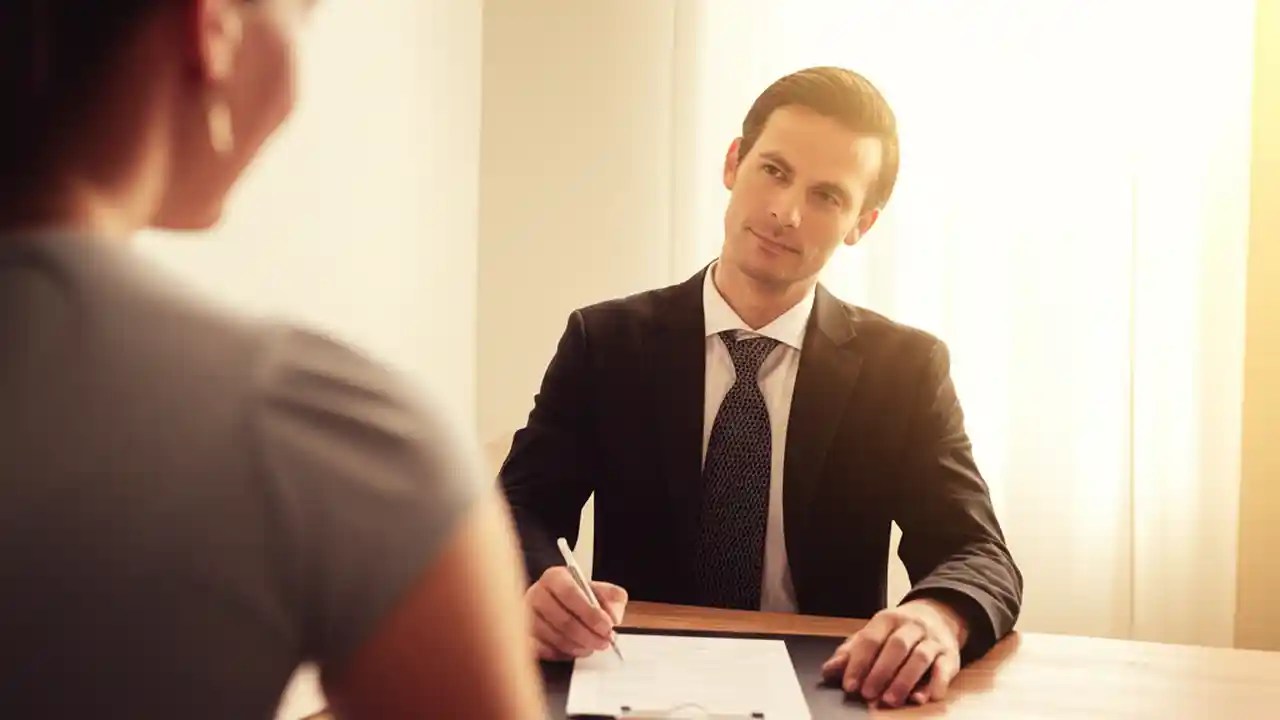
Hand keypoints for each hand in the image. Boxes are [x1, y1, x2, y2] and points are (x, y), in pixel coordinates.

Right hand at [525, 566, 627, 660]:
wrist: (555, 603)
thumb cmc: (578, 597)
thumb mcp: (600, 590)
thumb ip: (613, 599)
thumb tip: (613, 618)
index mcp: (555, 577)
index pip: (571, 594)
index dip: (590, 613)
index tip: (607, 627)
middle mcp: (536, 594)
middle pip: (563, 620)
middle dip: (588, 635)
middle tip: (604, 642)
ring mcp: (526, 616)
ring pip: (554, 637)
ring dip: (577, 646)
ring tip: (590, 646)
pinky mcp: (523, 636)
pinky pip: (544, 650)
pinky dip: (562, 654)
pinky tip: (573, 649)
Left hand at [821, 598, 967, 707]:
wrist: (938, 615)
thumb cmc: (897, 632)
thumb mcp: (872, 636)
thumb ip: (850, 654)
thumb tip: (828, 671)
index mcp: (887, 618)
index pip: (870, 639)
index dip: (858, 663)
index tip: (849, 685)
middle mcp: (912, 625)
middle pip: (897, 646)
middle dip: (881, 672)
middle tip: (868, 694)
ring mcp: (933, 639)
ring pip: (920, 657)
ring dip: (905, 680)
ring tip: (891, 700)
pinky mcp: (950, 654)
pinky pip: (945, 668)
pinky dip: (936, 683)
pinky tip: (925, 697)